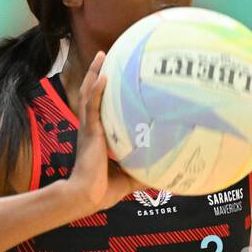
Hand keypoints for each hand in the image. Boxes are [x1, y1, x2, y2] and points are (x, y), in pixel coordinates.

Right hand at [58, 50, 148, 214]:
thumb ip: (143, 171)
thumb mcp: (129, 178)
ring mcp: (88, 128)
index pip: (99, 109)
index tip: (112, 77)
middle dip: (96, 74)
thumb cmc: (103, 190)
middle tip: (105, 56)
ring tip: (102, 56)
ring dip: (94, 73)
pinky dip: (97, 90)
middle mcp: (91, 128)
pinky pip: (92, 106)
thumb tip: (165, 174)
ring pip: (89, 93)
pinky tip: (103, 76)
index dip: (102, 92)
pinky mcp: (89, 132)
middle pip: (91, 94)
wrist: (87, 196)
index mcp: (98, 137)